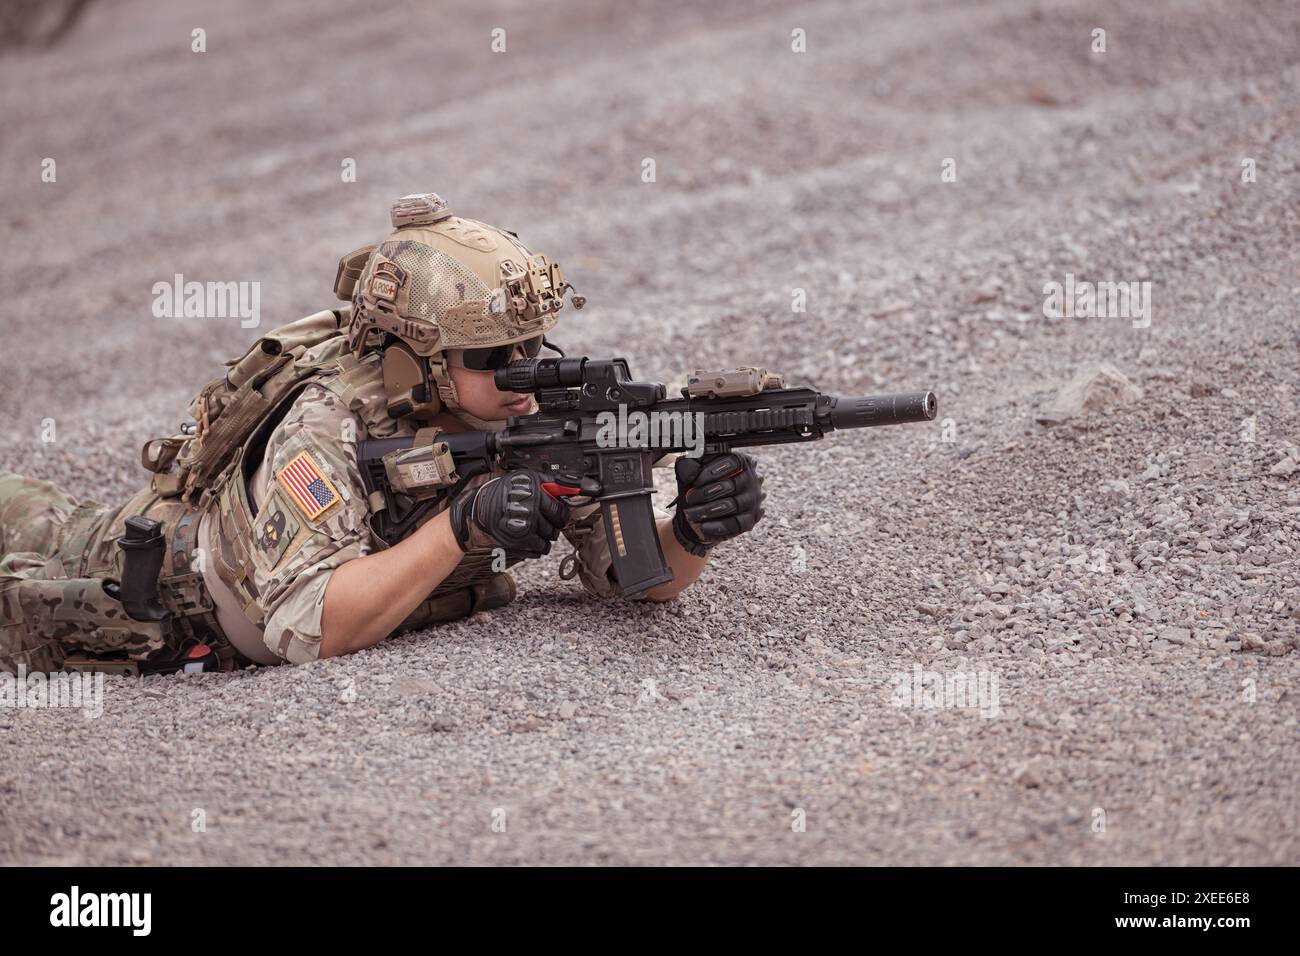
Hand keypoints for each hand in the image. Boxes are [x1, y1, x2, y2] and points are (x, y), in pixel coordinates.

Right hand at [449, 471, 569, 555]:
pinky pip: (542, 547)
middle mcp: (531, 503)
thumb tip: (569, 489)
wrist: (475, 513)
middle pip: (560, 518)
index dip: (567, 504)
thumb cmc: (499, 496)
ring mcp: (527, 522)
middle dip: (557, 521)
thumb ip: (545, 484)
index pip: (561, 499)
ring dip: (548, 534)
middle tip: (550, 520)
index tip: (571, 505)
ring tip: (537, 529)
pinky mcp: (521, 539)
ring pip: (552, 534)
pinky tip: (532, 539)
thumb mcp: (522, 481)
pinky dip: (539, 546)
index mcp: (533, 486)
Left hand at [671, 451, 764, 554]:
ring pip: (731, 505)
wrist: (709, 506)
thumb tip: (690, 474)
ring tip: (691, 514)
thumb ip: (690, 464)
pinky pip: (735, 524)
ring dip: (707, 511)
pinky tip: (703, 526)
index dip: (711, 472)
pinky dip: (717, 526)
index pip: (731, 463)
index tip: (695, 482)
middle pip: (730, 486)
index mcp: (741, 462)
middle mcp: (751, 480)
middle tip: (690, 499)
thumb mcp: (695, 470)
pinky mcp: (750, 519)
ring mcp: (752, 501)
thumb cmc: (702, 484)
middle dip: (705, 494)